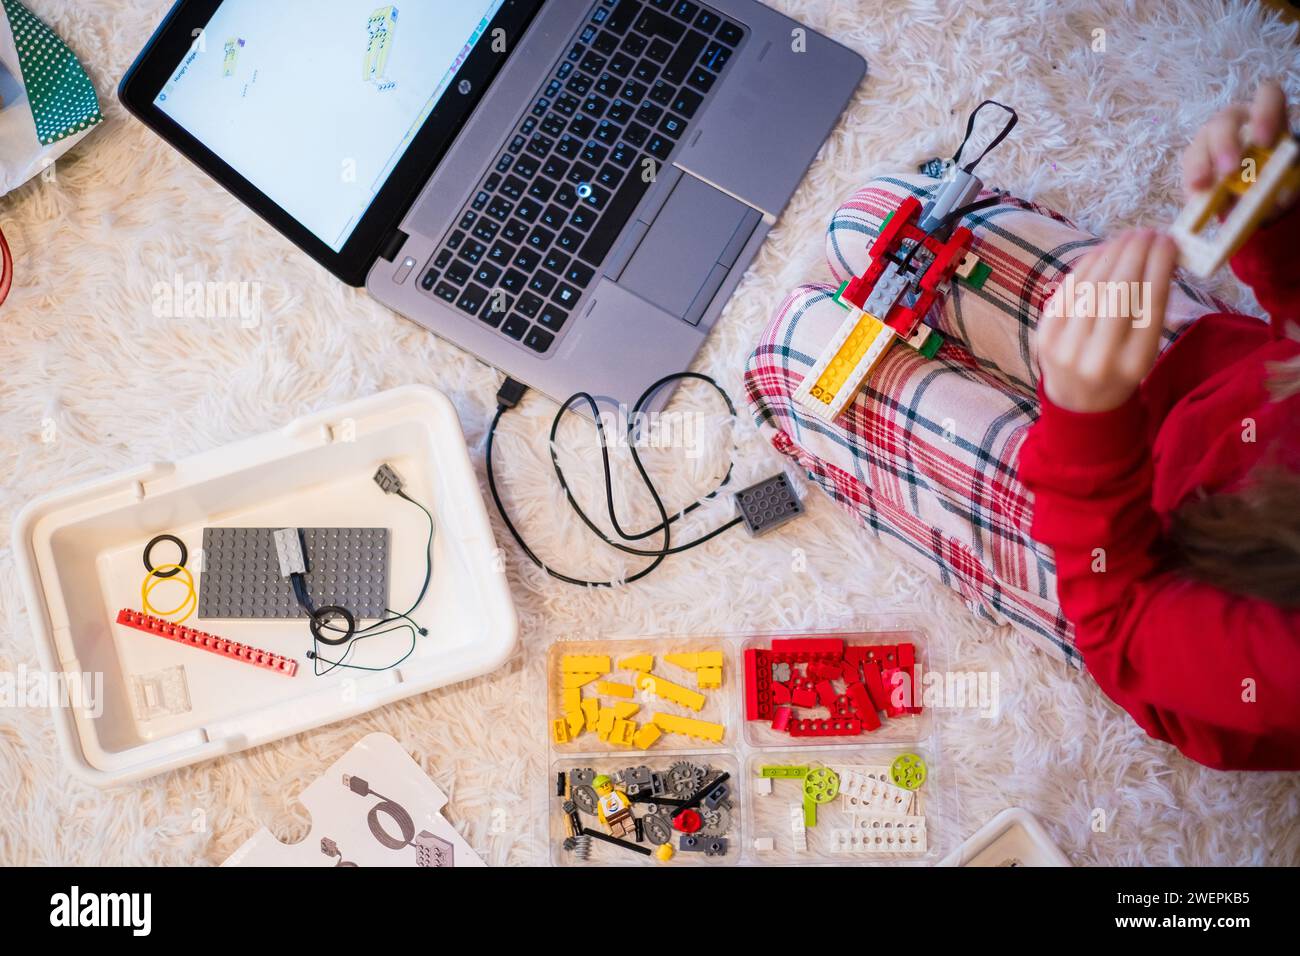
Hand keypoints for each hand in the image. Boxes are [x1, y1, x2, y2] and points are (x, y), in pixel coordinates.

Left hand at [1038, 229, 1175, 413]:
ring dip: (1113, 253)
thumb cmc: (1122, 368)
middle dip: (1136, 253)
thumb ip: (1152, 308)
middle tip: (1149, 232)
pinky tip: (1103, 251)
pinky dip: (1087, 265)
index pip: (1149, 303)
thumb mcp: (1147, 350)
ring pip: (1093, 286)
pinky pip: (1069, 290)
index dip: (1159, 266)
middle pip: (1120, 290)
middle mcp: (1098, 356)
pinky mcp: (1045, 335)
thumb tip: (1161, 252)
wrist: (1080, 403)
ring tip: (1130, 237)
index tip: (1169, 241)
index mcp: (1134, 363)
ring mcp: (1067, 346)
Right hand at [1182, 80, 1294, 219]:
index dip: (1264, 114)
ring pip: (1200, 143)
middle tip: (1229, 169)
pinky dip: (1191, 183)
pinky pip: (1189, 168)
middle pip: (1224, 122)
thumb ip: (1286, 183)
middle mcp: (1235, 122)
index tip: (1264, 142)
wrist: (1256, 183)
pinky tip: (1196, 197)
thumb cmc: (1276, 170)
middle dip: (1225, 145)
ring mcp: (1210, 140)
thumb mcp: (1287, 175)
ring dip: (1200, 165)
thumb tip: (1281, 197)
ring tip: (1201, 186)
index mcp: (1265, 115)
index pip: (1266, 97)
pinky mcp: (1195, 161)